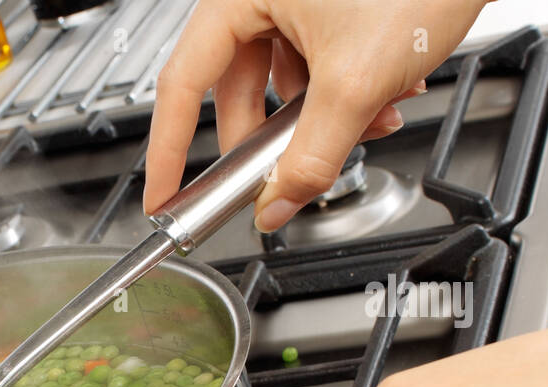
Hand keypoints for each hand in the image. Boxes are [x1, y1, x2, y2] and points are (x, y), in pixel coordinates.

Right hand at [143, 0, 488, 229]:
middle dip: (275, 139)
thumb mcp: (356, 84)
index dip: (168, 150)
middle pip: (239, 91)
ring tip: (370, 121)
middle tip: (282, 181)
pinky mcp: (331, 4)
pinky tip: (384, 98)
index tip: (164, 194)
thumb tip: (276, 206)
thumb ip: (309, 158)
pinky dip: (346, 92)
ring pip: (285, 83)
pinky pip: (317, 65)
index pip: (183, 86)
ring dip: (323, 118)